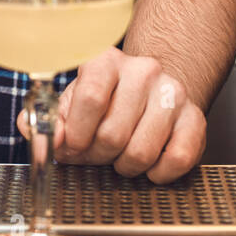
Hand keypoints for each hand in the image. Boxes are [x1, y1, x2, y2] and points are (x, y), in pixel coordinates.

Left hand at [16, 47, 206, 183]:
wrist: (151, 90)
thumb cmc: (106, 100)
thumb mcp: (71, 104)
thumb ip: (49, 123)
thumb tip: (40, 140)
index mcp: (106, 61)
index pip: (90, 98)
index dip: (76, 135)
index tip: (72, 148)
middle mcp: (143, 70)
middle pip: (113, 133)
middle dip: (98, 156)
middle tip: (96, 155)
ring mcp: (172, 93)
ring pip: (142, 152)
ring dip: (125, 167)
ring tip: (121, 156)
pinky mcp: (195, 118)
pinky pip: (176, 160)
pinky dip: (158, 174)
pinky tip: (150, 164)